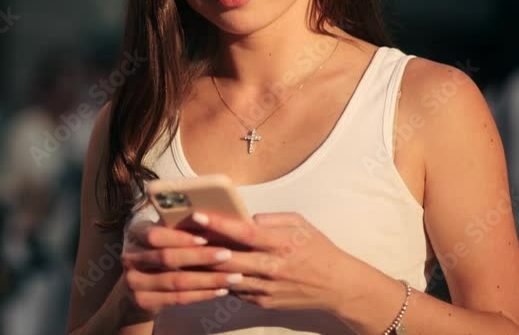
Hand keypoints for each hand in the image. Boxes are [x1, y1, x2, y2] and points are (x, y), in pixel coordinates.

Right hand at [119, 218, 242, 313]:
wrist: (138, 284)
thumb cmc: (160, 250)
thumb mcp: (164, 234)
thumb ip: (180, 226)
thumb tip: (215, 217)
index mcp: (135, 232)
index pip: (155, 235)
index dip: (181, 237)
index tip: (206, 236)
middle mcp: (129, 256)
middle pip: (167, 258)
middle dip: (200, 257)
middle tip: (227, 254)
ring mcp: (133, 281)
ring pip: (175, 281)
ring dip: (207, 279)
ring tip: (233, 276)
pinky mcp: (142, 301)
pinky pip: (177, 298)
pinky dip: (201, 294)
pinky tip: (221, 289)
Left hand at [172, 211, 360, 311]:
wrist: (337, 287)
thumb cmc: (318, 249)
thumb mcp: (300, 223)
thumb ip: (272, 219)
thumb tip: (246, 219)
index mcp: (281, 244)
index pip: (244, 233)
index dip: (219, 224)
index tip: (198, 215)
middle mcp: (272, 268)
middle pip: (228, 258)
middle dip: (202, 247)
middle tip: (181, 235)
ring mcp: (266, 289)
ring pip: (227, 277)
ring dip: (206, 267)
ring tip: (187, 253)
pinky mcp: (263, 303)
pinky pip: (236, 290)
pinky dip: (222, 280)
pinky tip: (210, 271)